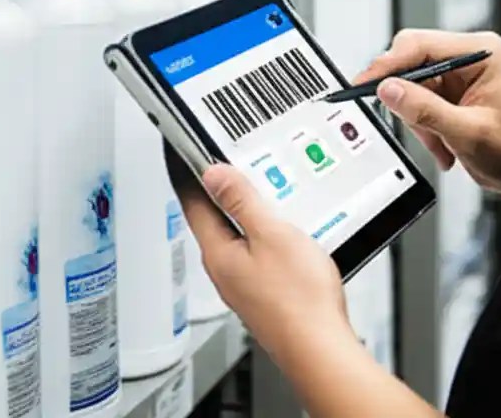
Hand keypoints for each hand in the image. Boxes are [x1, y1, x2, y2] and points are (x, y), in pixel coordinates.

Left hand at [166, 149, 351, 366]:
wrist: (321, 349)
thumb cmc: (299, 300)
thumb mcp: (272, 234)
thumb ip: (242, 202)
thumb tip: (213, 175)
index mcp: (219, 254)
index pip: (193, 203)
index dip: (187, 172)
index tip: (180, 151)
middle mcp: (225, 271)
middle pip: (214, 219)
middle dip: (219, 189)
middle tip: (224, 161)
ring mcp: (244, 285)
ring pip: (238, 237)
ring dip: (246, 213)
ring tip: (261, 191)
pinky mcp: (265, 295)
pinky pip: (257, 254)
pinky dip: (264, 235)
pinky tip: (284, 232)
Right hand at [355, 29, 500, 217]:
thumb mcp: (467, 132)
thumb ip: (425, 110)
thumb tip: (389, 89)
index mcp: (481, 52)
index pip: (421, 44)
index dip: (390, 64)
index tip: (367, 83)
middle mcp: (467, 56)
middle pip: (411, 61)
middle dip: (407, 98)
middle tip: (403, 120)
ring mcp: (456, 73)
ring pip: (409, 85)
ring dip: (417, 119)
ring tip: (440, 143)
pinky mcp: (448, 90)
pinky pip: (416, 101)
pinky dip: (422, 126)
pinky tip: (443, 143)